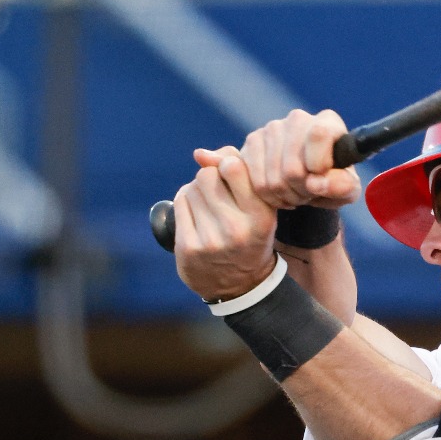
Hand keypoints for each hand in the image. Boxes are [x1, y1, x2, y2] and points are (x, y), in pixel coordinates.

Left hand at [172, 147, 277, 301]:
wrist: (239, 285)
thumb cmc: (250, 231)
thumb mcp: (259, 203)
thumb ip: (238, 167)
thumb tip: (199, 154)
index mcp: (261, 215)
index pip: (233, 166)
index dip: (228, 165)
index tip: (233, 176)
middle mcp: (237, 229)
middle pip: (207, 175)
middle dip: (211, 179)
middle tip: (219, 195)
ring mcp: (211, 240)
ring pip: (191, 188)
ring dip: (198, 192)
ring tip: (210, 209)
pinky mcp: (188, 248)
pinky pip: (179, 203)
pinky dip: (186, 204)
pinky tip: (197, 216)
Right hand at [232, 108, 359, 210]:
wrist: (305, 181)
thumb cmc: (331, 182)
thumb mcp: (347, 189)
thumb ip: (342, 186)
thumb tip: (316, 183)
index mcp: (327, 122)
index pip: (319, 135)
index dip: (318, 164)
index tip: (320, 180)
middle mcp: (298, 119)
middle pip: (293, 166)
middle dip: (302, 190)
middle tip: (309, 193)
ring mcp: (272, 128)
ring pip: (274, 178)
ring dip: (286, 195)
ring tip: (296, 193)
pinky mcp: (252, 142)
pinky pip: (258, 182)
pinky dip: (270, 196)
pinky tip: (280, 192)